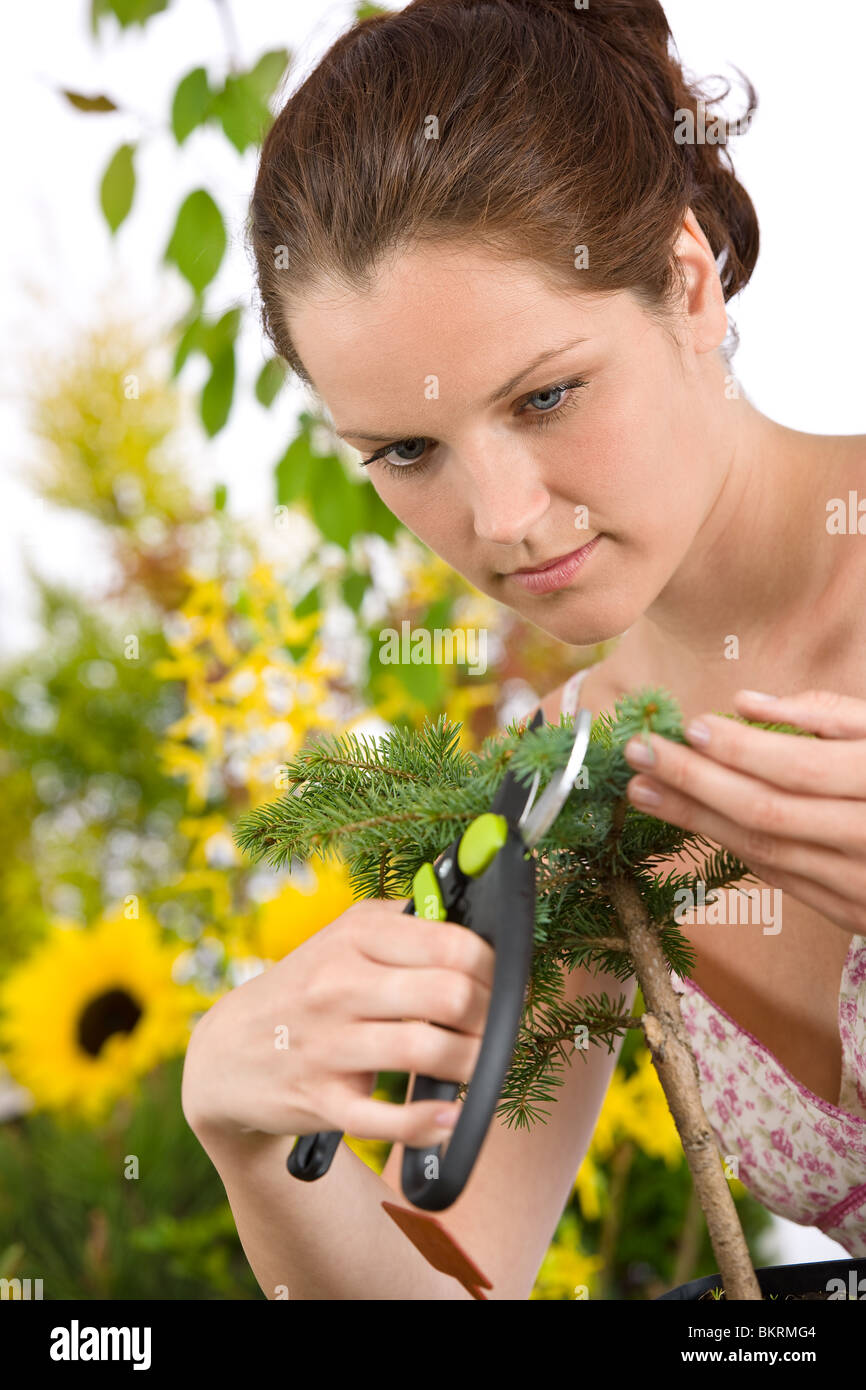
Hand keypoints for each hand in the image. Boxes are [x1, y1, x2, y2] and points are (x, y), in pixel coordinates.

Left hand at [622, 687, 865, 936]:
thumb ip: (831, 716)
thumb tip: (750, 703)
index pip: (802, 770)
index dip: (743, 749)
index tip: (691, 725)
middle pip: (770, 814)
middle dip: (696, 783)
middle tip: (639, 754)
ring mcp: (864, 884)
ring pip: (765, 851)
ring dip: (696, 818)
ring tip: (643, 788)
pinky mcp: (852, 913)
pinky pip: (779, 876)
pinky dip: (729, 845)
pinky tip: (690, 818)